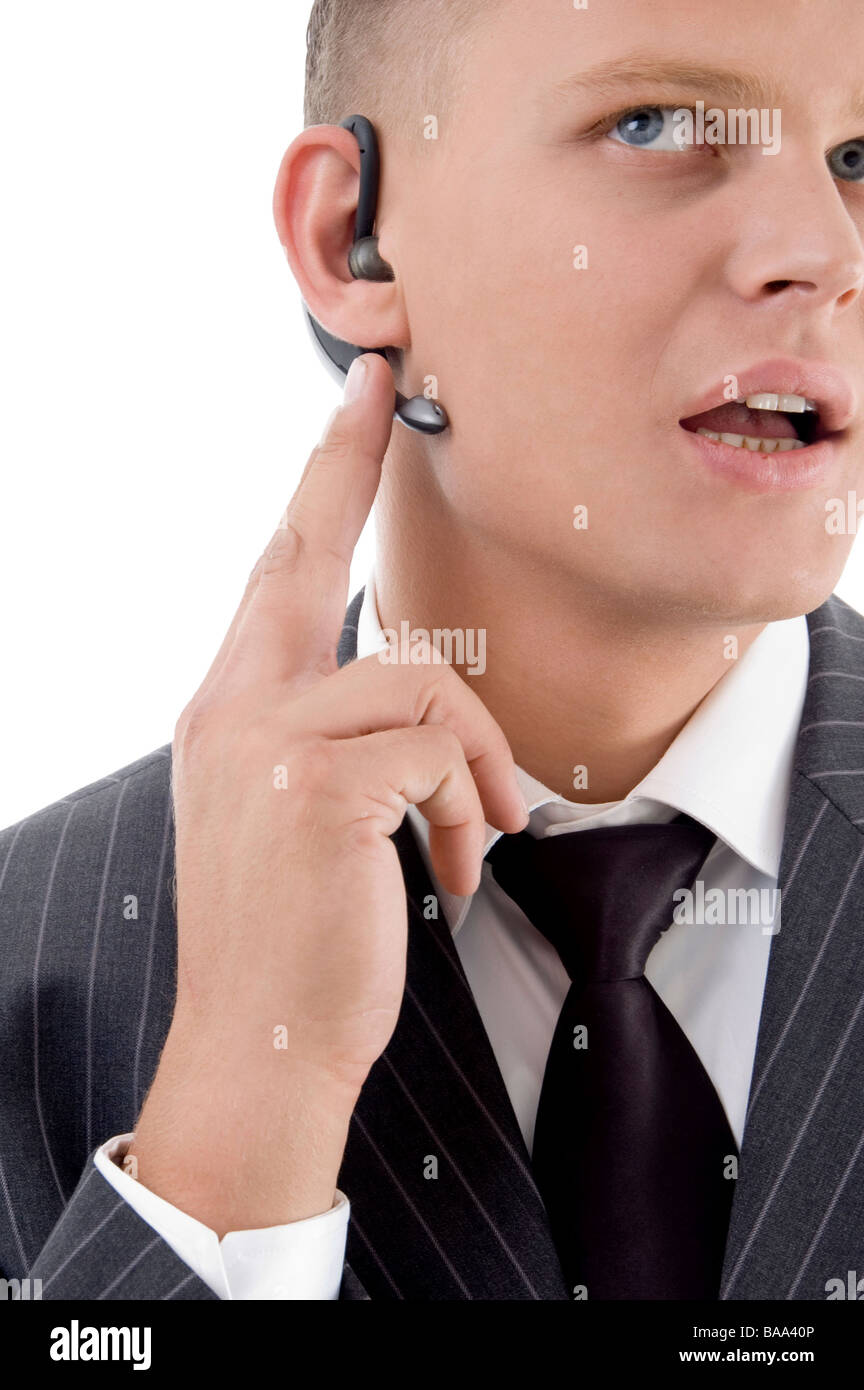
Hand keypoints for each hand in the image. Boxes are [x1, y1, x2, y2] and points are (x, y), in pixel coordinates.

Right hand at [126, 354, 526, 1231]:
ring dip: (476, 763)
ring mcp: (267, 742)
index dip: (318, 484)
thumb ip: (334, 735)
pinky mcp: (319, 785)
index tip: (354, 404)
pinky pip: (440, 747)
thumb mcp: (300, 815)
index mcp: (230, 712)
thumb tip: (414, 687)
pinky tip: (452, 874)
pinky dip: (467, 808)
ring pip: (422, 682)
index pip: (278, 576)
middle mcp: (232, 708)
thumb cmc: (294, 935)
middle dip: (342, 463)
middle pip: (303, 556)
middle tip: (380, 385)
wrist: (259, 1047)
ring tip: (477, 837)